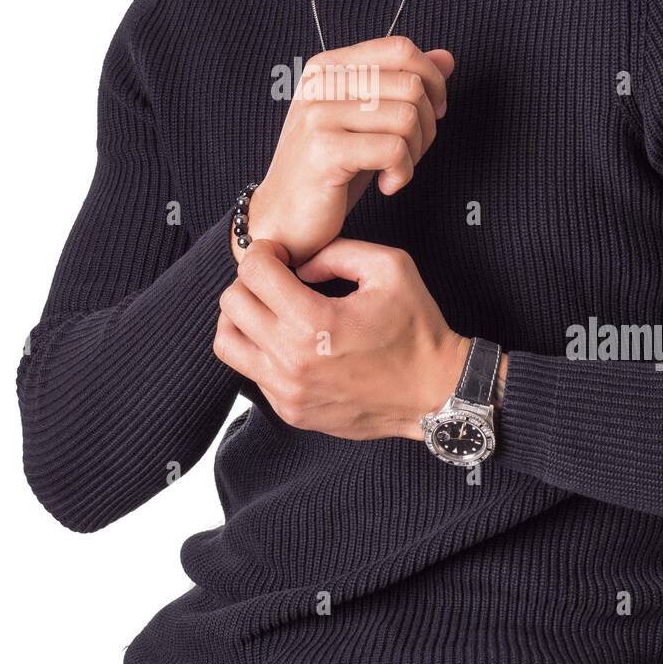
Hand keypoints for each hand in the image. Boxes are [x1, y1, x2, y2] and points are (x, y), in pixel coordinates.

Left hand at [214, 236, 469, 440]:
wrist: (435, 393)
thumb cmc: (417, 329)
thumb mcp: (389, 268)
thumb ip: (337, 251)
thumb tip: (298, 261)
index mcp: (315, 322)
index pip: (253, 273)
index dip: (265, 253)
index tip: (282, 256)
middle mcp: (292, 361)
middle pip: (231, 304)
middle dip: (251, 282)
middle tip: (277, 280)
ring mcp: (287, 392)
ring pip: (227, 343)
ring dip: (243, 318)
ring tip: (272, 310)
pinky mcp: (290, 412)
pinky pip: (251, 372)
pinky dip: (261, 350)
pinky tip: (292, 341)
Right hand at [232, 36, 454, 268]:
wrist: (283, 218)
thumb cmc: (329, 169)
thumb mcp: (369, 120)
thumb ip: (402, 85)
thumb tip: (447, 59)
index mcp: (328, 67)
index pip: (399, 49)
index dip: (432, 81)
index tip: (433, 113)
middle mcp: (320, 83)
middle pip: (410, 84)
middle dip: (427, 124)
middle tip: (410, 154)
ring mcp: (318, 114)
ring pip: (406, 116)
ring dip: (415, 152)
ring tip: (396, 170)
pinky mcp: (324, 149)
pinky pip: (393, 149)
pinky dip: (403, 173)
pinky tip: (388, 185)